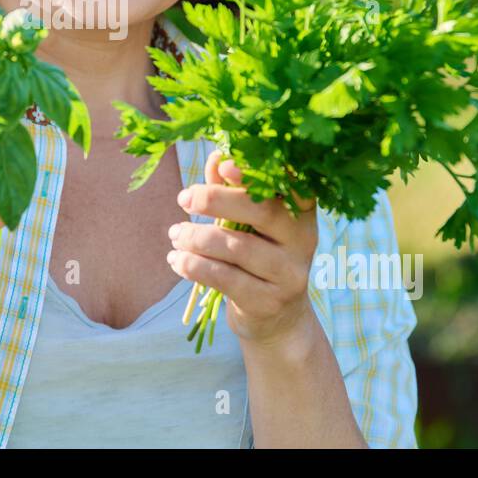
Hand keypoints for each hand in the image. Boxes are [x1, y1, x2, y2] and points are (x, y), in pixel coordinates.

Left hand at [166, 149, 318, 350]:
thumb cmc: (256, 257)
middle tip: (184, 199)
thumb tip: (216, 157)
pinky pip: (226, 278)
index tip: (226, 164)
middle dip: (216, 200)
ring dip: (197, 237)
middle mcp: (303, 240)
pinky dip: (194, 266)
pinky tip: (177, 259)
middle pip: (262, 211)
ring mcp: (289, 274)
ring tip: (175, 234)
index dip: (260, 172)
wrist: (276, 320)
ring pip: (237, 247)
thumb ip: (232, 190)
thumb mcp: (248, 224)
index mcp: (301, 213)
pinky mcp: (269, 302)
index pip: (291, 185)